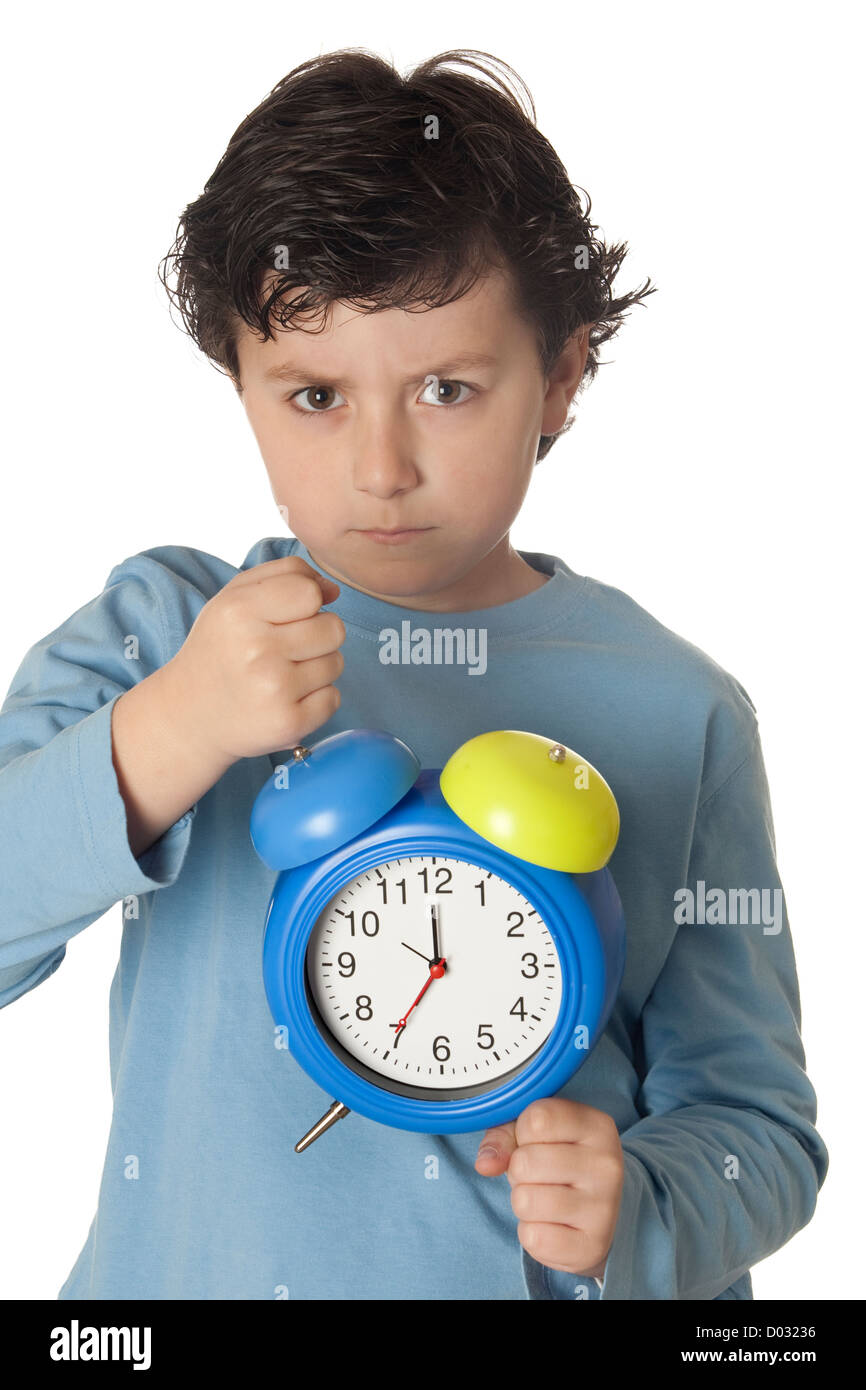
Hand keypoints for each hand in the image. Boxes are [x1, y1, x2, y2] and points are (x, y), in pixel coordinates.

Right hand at [162, 556, 344, 763]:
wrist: (189, 714)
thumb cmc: (220, 648)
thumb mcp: (235, 598)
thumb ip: (285, 574)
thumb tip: (333, 590)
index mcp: (239, 611)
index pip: (310, 593)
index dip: (307, 603)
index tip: (288, 617)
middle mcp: (256, 649)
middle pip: (333, 628)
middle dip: (317, 635)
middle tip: (285, 649)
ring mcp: (274, 689)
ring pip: (336, 663)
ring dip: (317, 668)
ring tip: (282, 674)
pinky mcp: (289, 723)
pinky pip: (333, 698)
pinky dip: (317, 699)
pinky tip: (287, 699)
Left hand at [474, 1097, 623, 1279]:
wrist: (598, 1213)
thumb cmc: (558, 1161)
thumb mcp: (532, 1134)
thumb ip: (503, 1136)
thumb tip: (485, 1164)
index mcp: (597, 1126)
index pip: (537, 1119)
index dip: (522, 1131)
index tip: (537, 1141)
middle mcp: (607, 1165)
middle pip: (525, 1162)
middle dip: (518, 1170)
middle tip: (539, 1175)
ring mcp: (604, 1208)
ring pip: (525, 1201)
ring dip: (522, 1201)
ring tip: (544, 1198)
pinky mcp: (592, 1246)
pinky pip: (533, 1238)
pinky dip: (531, 1232)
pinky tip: (552, 1224)